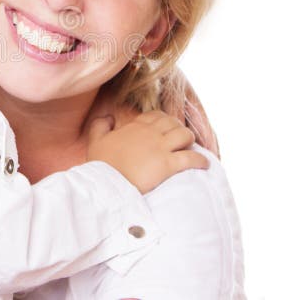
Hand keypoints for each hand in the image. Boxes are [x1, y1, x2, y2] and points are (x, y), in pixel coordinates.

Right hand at [86, 110, 208, 193]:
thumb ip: (100, 125)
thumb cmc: (101, 166)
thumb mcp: (95, 141)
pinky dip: (200, 160)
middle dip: (179, 129)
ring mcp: (160, 148)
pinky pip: (191, 158)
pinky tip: (204, 164)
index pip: (156, 116)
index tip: (165, 130)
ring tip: (191, 149)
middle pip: (174, 123)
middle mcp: (150, 133)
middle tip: (180, 142)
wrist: (106, 184)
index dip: (164, 121)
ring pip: (185, 135)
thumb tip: (108, 117)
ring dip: (190, 141)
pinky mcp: (168, 164)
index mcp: (135, 127)